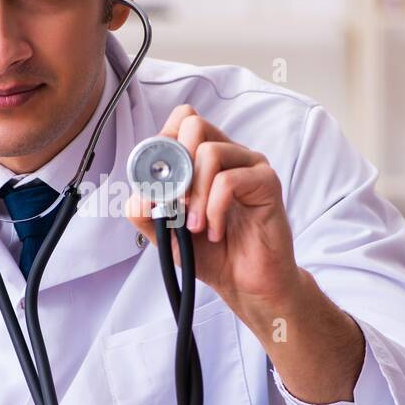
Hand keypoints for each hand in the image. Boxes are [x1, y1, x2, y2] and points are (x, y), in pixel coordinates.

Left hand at [125, 105, 300, 315]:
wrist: (242, 282)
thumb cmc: (209, 253)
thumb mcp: (163, 233)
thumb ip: (144, 212)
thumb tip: (138, 194)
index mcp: (200, 157)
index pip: (179, 121)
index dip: (160, 147)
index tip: (157, 186)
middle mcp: (226, 153)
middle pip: (193, 124)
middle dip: (175, 167)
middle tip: (176, 204)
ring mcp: (248, 164)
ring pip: (210, 152)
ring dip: (195, 195)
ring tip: (195, 227)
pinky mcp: (267, 181)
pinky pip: (230, 180)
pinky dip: (214, 209)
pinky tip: (215, 231)